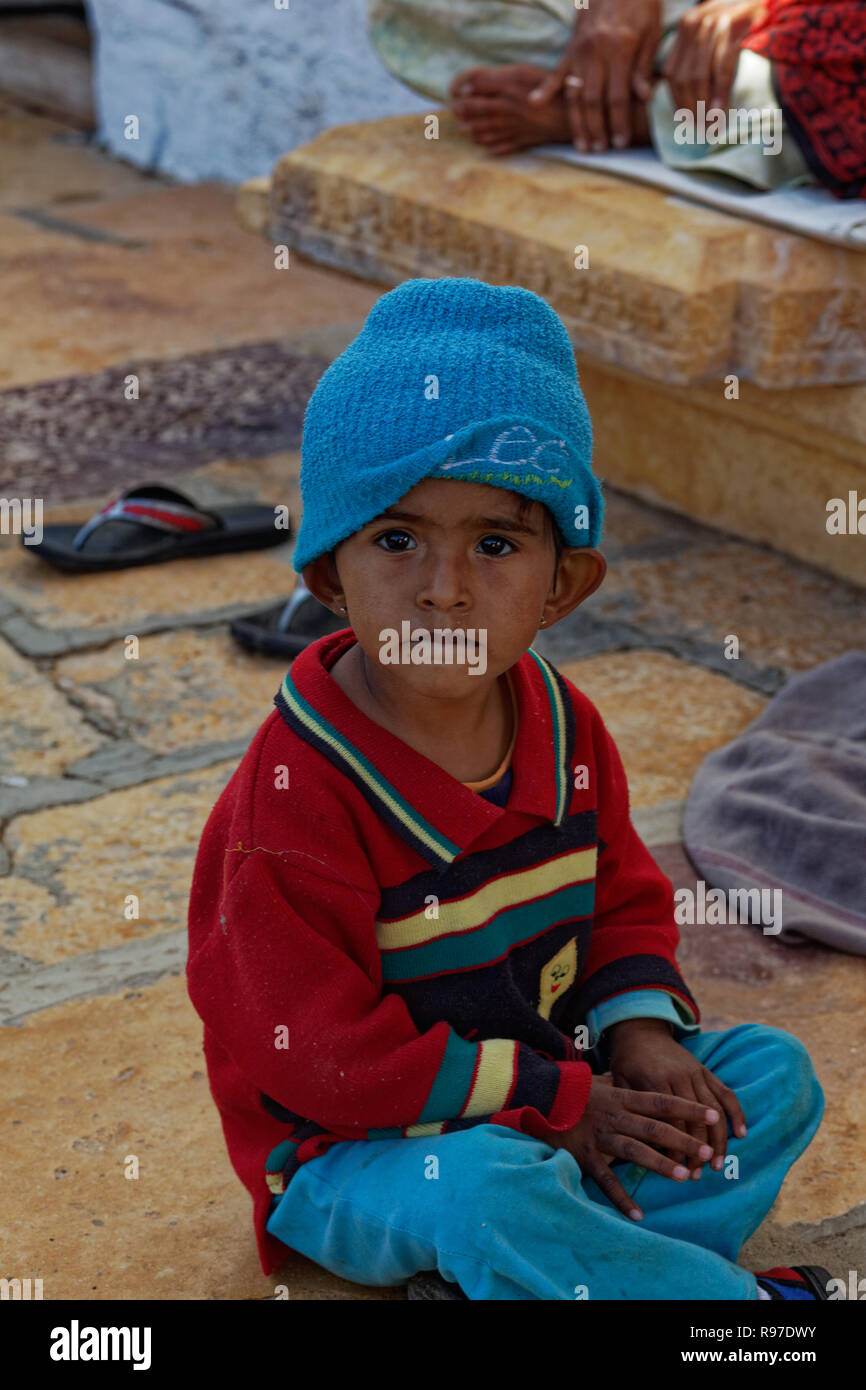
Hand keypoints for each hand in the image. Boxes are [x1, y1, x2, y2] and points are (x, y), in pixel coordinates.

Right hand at [528, 0, 660, 151]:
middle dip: (597, 129)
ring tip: (581, 145)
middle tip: (600, 151)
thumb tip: (644, 97)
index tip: (621, 142)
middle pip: (594, 101)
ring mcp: (580, 52)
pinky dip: (544, 89)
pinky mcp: (570, 49)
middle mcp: (597, 53)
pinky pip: (556, 73)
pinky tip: (534, 104)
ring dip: (577, 122)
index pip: (618, 96)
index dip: (619, 122)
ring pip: (576, 94)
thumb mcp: (651, 30)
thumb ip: (644, 65)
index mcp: (620, 50)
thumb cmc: (639, 3)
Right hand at [547, 1073, 719, 1218]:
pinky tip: (638, 1214)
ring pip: (635, 1151)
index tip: (714, 1114)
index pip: (661, 1101)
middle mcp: (614, 1116)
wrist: (538, 1098)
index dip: (688, 1108)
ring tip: (685, 1177)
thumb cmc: (575, 1094)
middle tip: (707, 1152)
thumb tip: (654, 1088)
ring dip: (661, 1164)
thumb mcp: (603, 1086)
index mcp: (621, 1098)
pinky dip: (621, 1198)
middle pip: (654, 1127)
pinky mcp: (584, 1155)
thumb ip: (627, 1090)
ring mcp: (599, 1136)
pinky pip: (605, 1179)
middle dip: (683, 1140)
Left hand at [606, 1018, 746, 1178]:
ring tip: (717, 1165)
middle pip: (696, 1119)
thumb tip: (639, 1147)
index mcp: (656, 1081)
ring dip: (719, 1139)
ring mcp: (696, 1072)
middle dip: (699, 1150)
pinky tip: (741, 1134)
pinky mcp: (705, 1070)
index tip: (678, 1170)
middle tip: (699, 1175)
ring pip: (714, 1110)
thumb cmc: (627, 1062)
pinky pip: (725, 1092)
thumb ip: (632, 1111)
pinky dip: (736, 1113)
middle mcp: (680, 1076)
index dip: (677, 1148)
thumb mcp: (620, 1083)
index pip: (672, 1122)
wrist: (640, 1030)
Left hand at [662, 0, 766, 115]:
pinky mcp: (733, 27)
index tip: (686, 122)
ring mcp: (713, 23)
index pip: (672, 73)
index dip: (678, 101)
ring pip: (699, 76)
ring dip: (704, 105)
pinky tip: (719, 110)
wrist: (770, 0)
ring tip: (711, 126)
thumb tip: (685, 102)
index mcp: (686, 26)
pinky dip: (719, 93)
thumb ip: (697, 58)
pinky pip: (721, 68)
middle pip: (684, 78)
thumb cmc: (745, 21)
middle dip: (691, 108)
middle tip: (702, 130)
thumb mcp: (715, 34)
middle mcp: (695, 23)